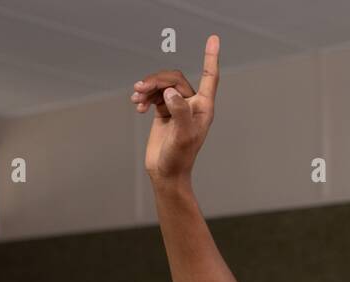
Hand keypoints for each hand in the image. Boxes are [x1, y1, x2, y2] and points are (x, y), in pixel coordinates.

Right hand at [133, 35, 219, 181]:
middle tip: (139, 89)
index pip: (210, 76)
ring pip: (162, 85)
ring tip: (136, 98)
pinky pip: (154, 95)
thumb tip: (170, 92)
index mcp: (203, 107)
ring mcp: (177, 107)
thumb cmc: (179, 158)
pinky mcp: (164, 112)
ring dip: (147, 88)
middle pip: (174, 78)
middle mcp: (192, 105)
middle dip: (156, 81)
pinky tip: (138, 107)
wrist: (166, 173)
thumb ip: (179, 112)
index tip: (213, 39)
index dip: (211, 57)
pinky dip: (144, 97)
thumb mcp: (182, 136)